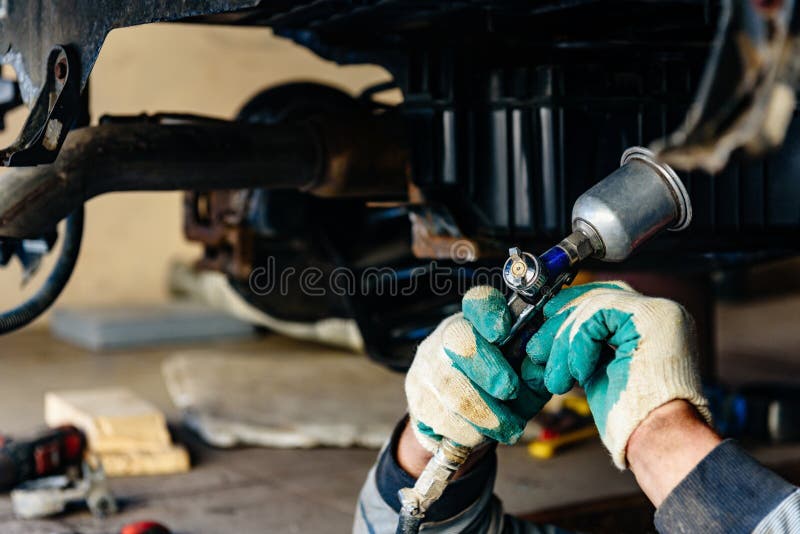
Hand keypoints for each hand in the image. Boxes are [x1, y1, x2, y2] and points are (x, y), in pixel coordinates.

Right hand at [406, 286, 550, 452]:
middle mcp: (447, 337)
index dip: (489, 313)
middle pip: (460, 341)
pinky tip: (482, 435)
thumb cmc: (496, 394)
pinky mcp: (417, 398)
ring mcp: (427, 367)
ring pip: (453, 387)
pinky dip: (470, 432)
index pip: (479, 303)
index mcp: (477, 322)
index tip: (503, 331)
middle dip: (489, 367)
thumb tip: (539, 372)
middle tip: (510, 390)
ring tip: (510, 428)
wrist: (453, 424)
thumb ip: (532, 376)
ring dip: (487, 413)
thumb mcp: (522, 380)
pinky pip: (445, 417)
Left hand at [522, 281, 710, 467]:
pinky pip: (599, 312)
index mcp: (652, 325)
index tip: (545, 325)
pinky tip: (579, 372)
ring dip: (564, 341)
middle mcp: (661, 313)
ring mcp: (660, 312)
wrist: (658, 441)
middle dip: (560, 324)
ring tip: (556, 377)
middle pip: (597, 297)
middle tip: (536, 353)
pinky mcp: (653, 317)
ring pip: (593, 305)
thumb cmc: (630, 418)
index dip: (571, 308)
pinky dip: (579, 342)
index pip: (604, 297)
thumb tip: (545, 334)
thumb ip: (584, 346)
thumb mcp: (599, 371)